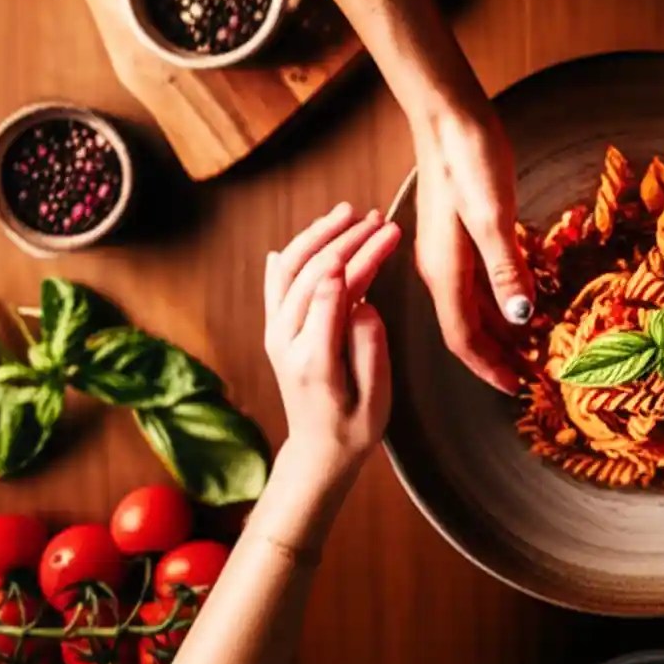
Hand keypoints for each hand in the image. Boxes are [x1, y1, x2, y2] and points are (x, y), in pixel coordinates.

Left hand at [264, 204, 401, 464]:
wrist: (318, 450)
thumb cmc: (356, 427)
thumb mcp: (377, 397)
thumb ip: (370, 349)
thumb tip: (365, 302)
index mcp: (314, 358)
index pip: (334, 290)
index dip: (361, 255)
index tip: (387, 232)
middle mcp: (286, 340)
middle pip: (312, 272)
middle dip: (347, 238)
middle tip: (378, 218)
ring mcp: (276, 333)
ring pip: (290, 271)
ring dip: (318, 237)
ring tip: (346, 213)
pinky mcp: (276, 330)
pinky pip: (277, 285)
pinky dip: (289, 257)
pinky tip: (301, 239)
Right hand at [411, 100, 531, 394]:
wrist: (448, 114)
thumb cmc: (469, 159)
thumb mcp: (493, 215)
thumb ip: (505, 269)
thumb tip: (520, 320)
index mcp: (445, 271)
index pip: (462, 337)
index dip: (488, 367)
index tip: (516, 390)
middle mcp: (442, 268)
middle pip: (467, 328)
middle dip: (496, 356)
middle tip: (530, 377)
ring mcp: (449, 252)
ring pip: (474, 307)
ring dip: (501, 331)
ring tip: (531, 349)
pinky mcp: (461, 234)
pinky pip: (479, 282)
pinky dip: (501, 300)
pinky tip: (524, 302)